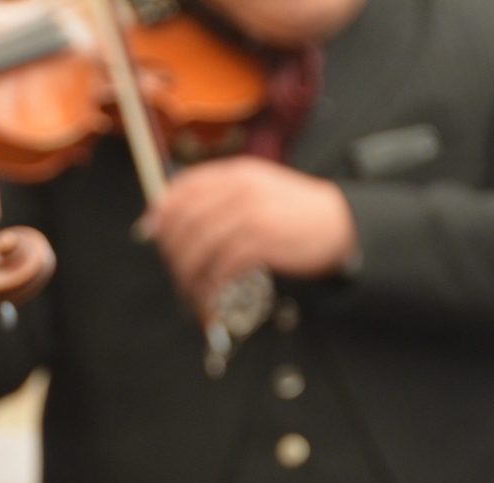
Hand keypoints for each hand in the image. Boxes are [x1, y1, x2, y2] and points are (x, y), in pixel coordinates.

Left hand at [145, 156, 357, 314]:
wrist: (342, 223)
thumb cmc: (296, 213)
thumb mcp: (259, 190)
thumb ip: (221, 199)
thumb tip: (176, 217)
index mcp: (237, 173)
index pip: (184, 186)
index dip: (162, 211)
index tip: (151, 233)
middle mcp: (240, 190)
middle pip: (185, 219)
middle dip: (172, 251)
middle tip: (174, 270)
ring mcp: (251, 214)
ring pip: (199, 246)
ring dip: (189, 275)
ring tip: (190, 291)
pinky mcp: (263, 241)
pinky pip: (222, 267)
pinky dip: (211, 287)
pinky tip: (210, 298)